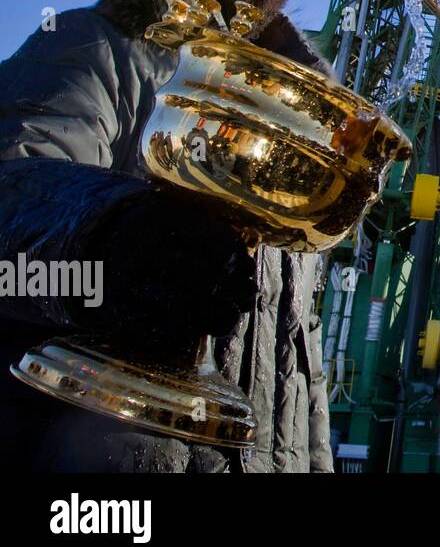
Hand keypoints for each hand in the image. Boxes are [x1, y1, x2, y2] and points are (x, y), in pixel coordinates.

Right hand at [79, 191, 255, 344]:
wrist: (83, 243)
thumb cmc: (145, 229)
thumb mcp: (170, 213)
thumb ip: (204, 230)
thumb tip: (248, 266)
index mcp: (161, 216)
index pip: (221, 245)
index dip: (242, 264)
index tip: (248, 272)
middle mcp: (141, 248)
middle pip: (208, 282)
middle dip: (235, 295)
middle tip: (246, 300)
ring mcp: (123, 282)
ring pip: (187, 311)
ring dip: (217, 319)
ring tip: (229, 318)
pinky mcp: (111, 311)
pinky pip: (160, 331)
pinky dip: (185, 333)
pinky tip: (195, 326)